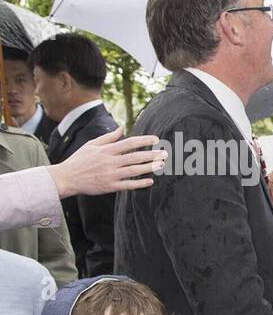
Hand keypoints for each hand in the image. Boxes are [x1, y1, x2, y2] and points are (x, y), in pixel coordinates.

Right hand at [47, 128, 166, 197]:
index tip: (156, 139)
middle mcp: (110, 162)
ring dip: (149, 168)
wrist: (66, 178)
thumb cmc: (79, 160)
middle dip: (152, 155)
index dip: (144, 140)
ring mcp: (110, 175)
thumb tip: (122, 128)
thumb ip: (108, 137)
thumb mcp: (91, 145)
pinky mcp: (109, 186)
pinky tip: (150, 181)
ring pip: (134, 171)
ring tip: (161, 165)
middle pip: (135, 157)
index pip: (129, 143)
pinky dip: (139, 183)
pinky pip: (128, 185)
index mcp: (106, 150)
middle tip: (165, 153)